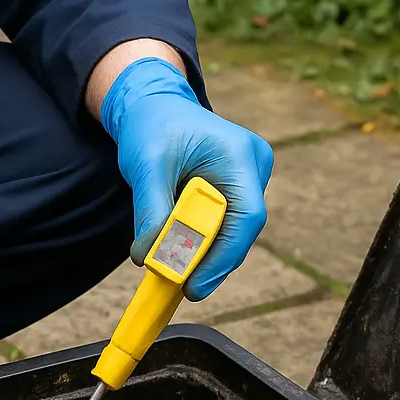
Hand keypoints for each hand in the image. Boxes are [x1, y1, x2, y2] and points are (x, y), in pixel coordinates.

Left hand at [100, 57, 273, 299]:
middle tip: (183, 290)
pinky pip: (222, 228)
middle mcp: (253, 168)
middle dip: (211, 264)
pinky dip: (201, 246)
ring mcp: (248, 181)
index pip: (246, 218)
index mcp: (240, 154)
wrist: (157, 109)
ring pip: (232, 234)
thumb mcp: (146, 164)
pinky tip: (180, 260)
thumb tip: (148, 256)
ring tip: (175, 276)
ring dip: (204, 257)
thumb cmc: (153, 128)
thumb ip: (150, 209)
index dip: (223, 257)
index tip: (195, 286)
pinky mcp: (235, 193)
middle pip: (241, 232)